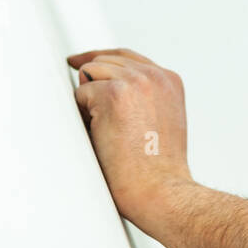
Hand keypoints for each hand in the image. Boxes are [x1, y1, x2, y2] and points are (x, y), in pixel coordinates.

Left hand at [68, 46, 193, 226]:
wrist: (159, 190)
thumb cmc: (157, 169)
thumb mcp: (162, 121)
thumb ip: (144, 98)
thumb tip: (102, 87)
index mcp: (170, 81)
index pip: (128, 58)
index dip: (100, 60)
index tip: (78, 63)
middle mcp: (155, 75)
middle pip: (104, 60)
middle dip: (92, 84)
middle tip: (92, 117)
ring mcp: (136, 81)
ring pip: (90, 73)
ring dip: (89, 101)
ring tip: (104, 133)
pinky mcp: (115, 93)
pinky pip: (80, 95)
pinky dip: (83, 117)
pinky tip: (102, 138)